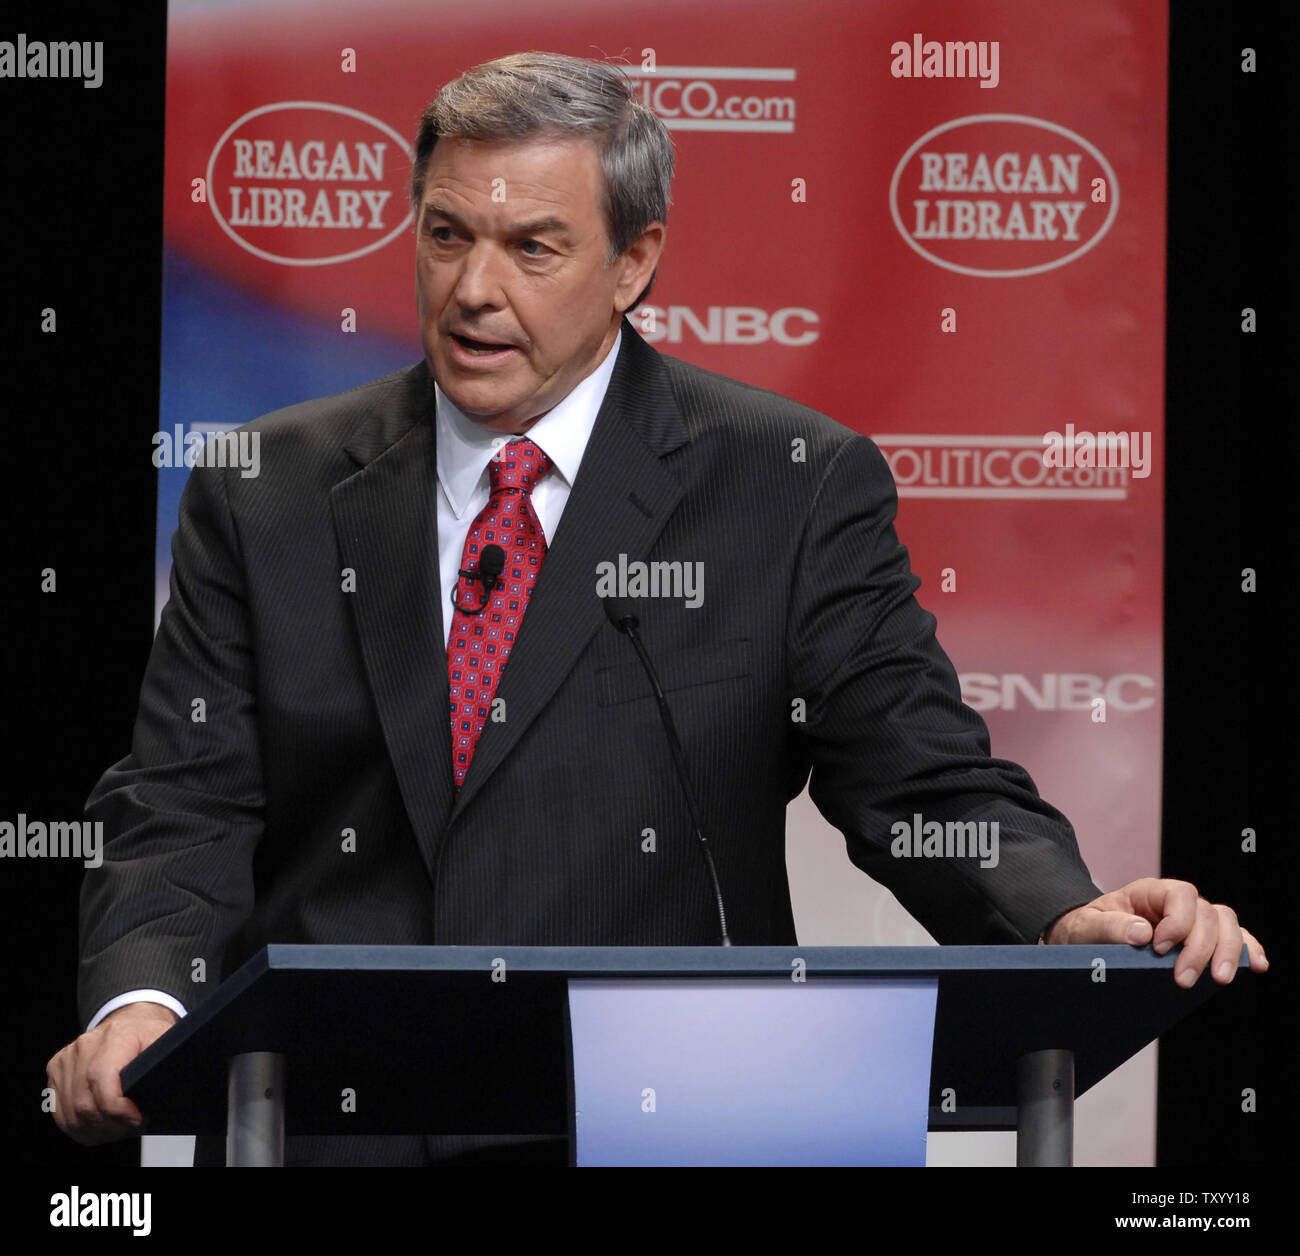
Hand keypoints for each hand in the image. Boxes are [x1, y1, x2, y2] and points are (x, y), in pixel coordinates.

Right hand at [46, 1002, 177, 1143]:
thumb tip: (171, 1086)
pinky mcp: (55, 1072)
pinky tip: (101, 1127)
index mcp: (115, 1036)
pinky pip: (60, 1114)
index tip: (138, 1119)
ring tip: (120, 1128)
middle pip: (86, 1104)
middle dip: (112, 1125)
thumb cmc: (148, 1034)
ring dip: (97, 1130)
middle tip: (133, 1127)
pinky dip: (81, 1128)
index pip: (102, 1079)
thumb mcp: (166, 1041)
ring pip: (72, 1114)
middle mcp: (85, 1046)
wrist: (130, 1021)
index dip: (118, 1109)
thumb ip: (168, 1060)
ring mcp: (66, 1059)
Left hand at [1045, 877, 1267, 987]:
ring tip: (1219, 979)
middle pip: (1207, 913)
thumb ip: (1109, 927)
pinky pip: (1232, 937)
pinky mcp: (1202, 939)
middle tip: (1184, 979)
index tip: (1160, 949)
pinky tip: (1255, 965)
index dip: (1178, 921)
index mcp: (1148, 892)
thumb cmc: (1086, 929)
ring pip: (1225, 924)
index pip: (1180, 895)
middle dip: (1200, 948)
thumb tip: (1142, 933)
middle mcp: (1175, 902)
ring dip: (1227, 951)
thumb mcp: (1086, 926)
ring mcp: (1193, 920)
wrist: (1086, 939)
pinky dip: (1246, 949)